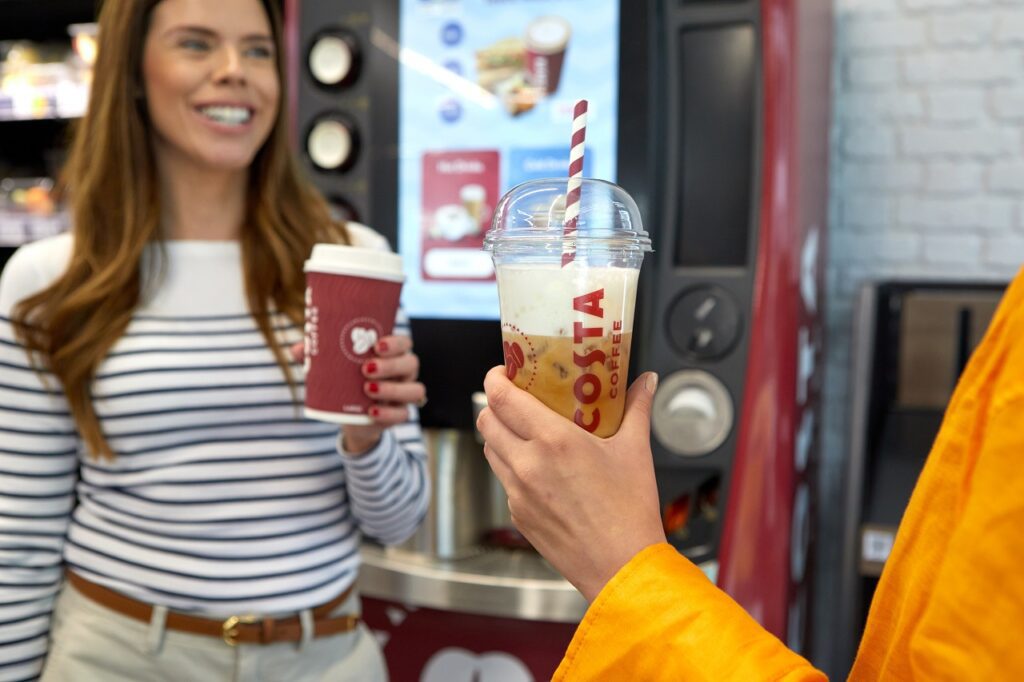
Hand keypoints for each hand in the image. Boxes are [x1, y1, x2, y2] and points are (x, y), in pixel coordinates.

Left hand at [289, 336, 426, 455]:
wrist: (349, 417)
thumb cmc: (344, 382)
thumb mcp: (331, 369)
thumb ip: (316, 358)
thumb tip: (298, 349)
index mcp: (391, 355)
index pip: (405, 343)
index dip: (396, 342)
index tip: (377, 344)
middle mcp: (403, 373)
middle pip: (411, 363)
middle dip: (391, 364)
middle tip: (366, 368)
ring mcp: (404, 395)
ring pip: (415, 390)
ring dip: (393, 388)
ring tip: (368, 389)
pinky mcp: (398, 415)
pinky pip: (403, 415)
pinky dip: (387, 413)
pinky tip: (371, 411)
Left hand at [477, 367, 665, 601]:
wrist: (622, 568)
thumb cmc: (630, 511)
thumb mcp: (636, 450)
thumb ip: (637, 408)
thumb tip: (646, 382)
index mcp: (552, 441)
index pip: (501, 397)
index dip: (495, 378)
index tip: (505, 370)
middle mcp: (527, 464)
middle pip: (486, 420)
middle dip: (495, 404)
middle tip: (515, 398)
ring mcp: (517, 492)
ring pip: (490, 451)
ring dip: (501, 435)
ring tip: (526, 432)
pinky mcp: (518, 515)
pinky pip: (504, 481)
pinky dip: (514, 468)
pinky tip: (540, 469)